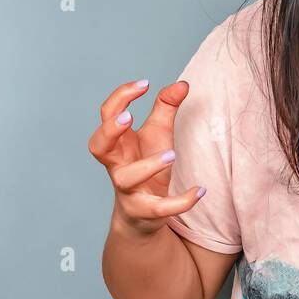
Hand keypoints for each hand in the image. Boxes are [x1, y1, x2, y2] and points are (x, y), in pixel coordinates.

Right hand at [87, 79, 205, 237]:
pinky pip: (158, 209)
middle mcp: (117, 164)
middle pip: (98, 146)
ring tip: (172, 153)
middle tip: (128, 117)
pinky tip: (200, 190)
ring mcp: (127, 189)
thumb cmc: (146, 165)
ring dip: (148, 165)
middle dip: (109, 130)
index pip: (108, 115)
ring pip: (126, 178)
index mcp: (118, 142)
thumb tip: (182, 84)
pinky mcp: (144, 211)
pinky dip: (180, 201)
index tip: (145, 84)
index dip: (121, 97)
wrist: (142, 214)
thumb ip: (166, 108)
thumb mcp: (158, 134)